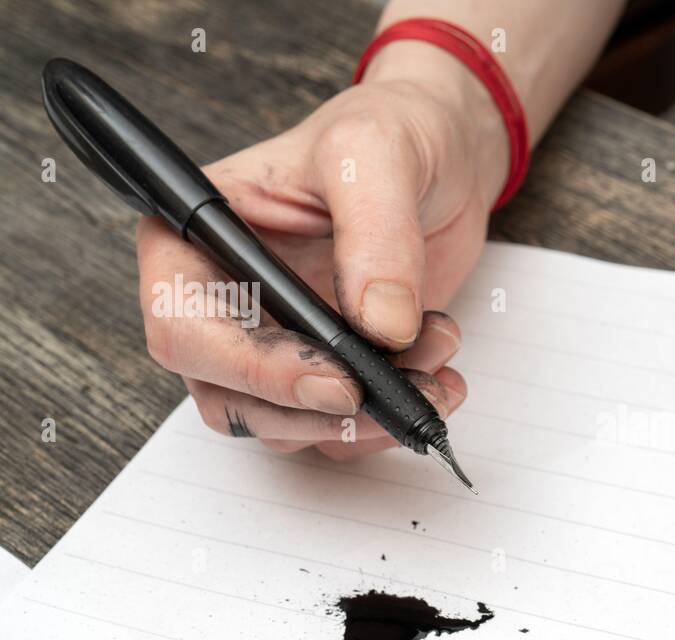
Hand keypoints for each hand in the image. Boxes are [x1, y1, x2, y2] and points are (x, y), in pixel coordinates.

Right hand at [135, 48, 507, 458]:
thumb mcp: (377, 151)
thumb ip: (375, 233)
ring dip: (365, 421)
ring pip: (285, 426)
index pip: (183, 327)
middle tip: (399, 393)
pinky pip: (338, 427)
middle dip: (318, 412)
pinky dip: (390, 420)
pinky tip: (439, 380)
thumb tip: (381, 326)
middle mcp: (223, 298)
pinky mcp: (327, 368)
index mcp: (196, 235)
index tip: (337, 380)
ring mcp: (274, 340)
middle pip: (228, 396)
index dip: (253, 367)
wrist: (446, 161)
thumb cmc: (390, 132)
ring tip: (436, 370)